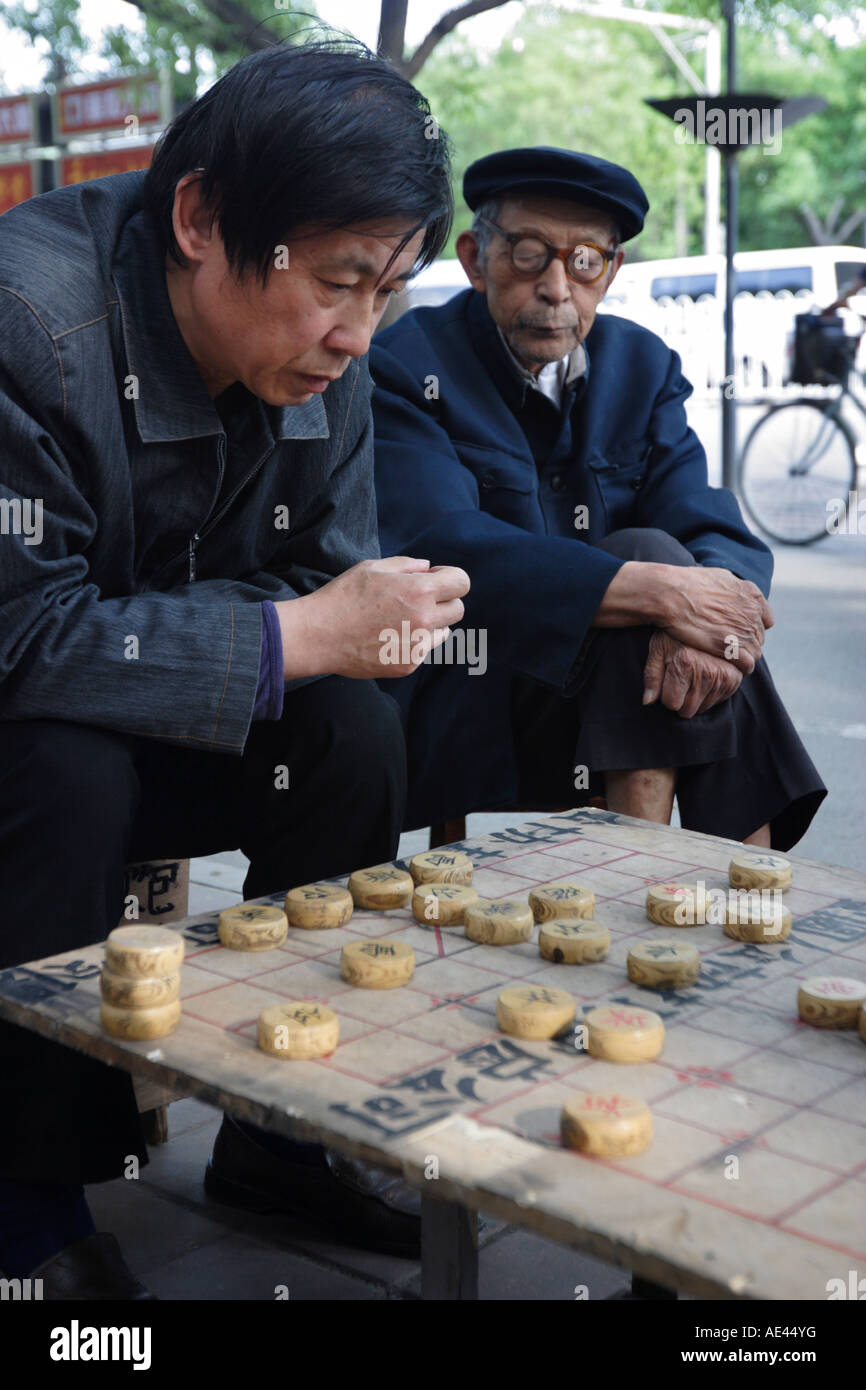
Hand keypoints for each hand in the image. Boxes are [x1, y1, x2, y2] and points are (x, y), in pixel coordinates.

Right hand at [275, 556, 470, 679]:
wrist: (319, 635)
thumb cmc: (343, 597)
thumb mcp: (373, 568)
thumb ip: (406, 565)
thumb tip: (427, 567)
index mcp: (419, 590)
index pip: (462, 582)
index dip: (451, 578)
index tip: (438, 579)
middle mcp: (424, 619)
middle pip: (458, 609)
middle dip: (445, 601)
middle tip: (420, 599)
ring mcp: (418, 645)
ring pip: (444, 632)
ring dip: (432, 623)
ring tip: (402, 619)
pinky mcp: (408, 664)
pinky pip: (424, 649)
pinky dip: (413, 642)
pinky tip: (388, 636)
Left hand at [643, 630, 743, 717]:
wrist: (705, 617)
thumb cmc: (675, 634)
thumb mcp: (658, 649)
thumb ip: (651, 676)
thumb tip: (647, 702)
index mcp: (686, 664)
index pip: (671, 703)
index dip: (666, 695)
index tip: (668, 681)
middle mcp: (707, 672)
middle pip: (687, 710)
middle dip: (680, 699)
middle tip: (680, 679)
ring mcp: (724, 676)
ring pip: (702, 708)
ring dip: (695, 697)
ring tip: (693, 675)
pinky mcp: (735, 679)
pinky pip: (717, 701)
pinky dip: (709, 693)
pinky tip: (705, 676)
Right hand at [658, 565, 772, 674]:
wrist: (671, 594)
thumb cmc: (688, 584)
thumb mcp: (720, 576)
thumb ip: (735, 589)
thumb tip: (737, 594)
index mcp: (752, 594)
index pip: (766, 620)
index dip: (752, 627)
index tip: (739, 631)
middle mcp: (752, 612)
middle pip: (759, 637)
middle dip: (746, 642)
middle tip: (728, 645)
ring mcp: (743, 630)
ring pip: (755, 652)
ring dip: (743, 656)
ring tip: (727, 658)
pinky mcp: (731, 647)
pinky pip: (747, 664)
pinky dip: (741, 667)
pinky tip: (729, 666)